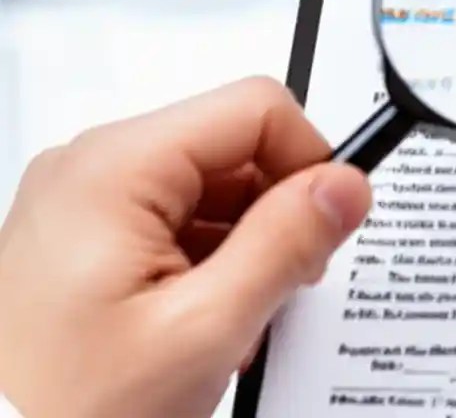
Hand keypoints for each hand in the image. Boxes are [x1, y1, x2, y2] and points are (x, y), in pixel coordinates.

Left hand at [0, 77, 372, 417]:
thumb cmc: (68, 408)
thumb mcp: (204, 330)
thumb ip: (286, 245)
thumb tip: (344, 186)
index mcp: (114, 167)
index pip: (256, 109)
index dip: (309, 161)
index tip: (327, 223)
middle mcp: (92, 167)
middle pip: (236, 148)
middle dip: (275, 215)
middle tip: (277, 288)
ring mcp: (85, 200)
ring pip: (214, 188)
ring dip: (244, 247)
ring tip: (226, 320)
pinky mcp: (87, 233)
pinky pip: (180, 219)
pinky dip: (209, 263)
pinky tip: (198, 320)